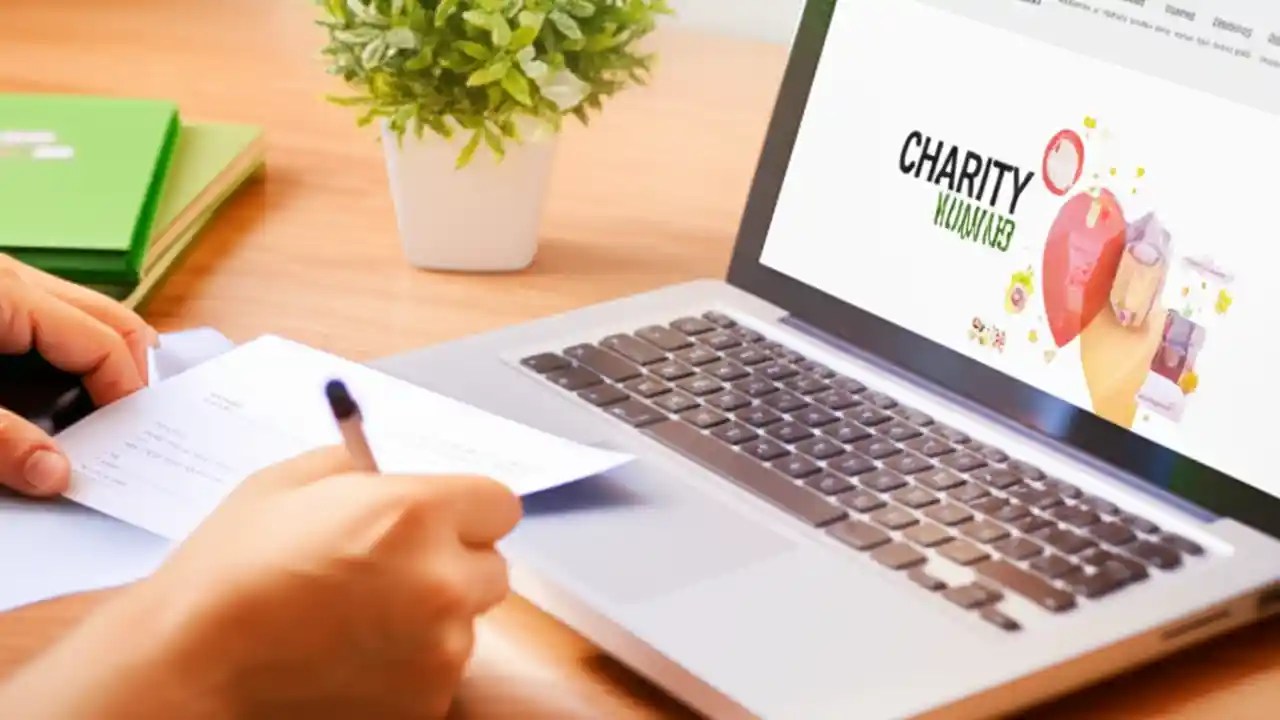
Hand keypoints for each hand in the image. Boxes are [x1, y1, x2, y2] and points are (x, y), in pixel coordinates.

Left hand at [0, 256, 155, 495]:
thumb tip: (57, 476)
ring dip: (103, 360)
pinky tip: (61, 389)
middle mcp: (14, 278)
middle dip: (132, 371)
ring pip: (84, 313)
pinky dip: (71, 352)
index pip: (103, 340)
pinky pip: (53, 316)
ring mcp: (4, 281)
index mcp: (8, 294)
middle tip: (133, 426)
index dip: (125, 391)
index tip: (128, 443)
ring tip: (103, 412)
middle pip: (109, 317)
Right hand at [0, 447, 522, 719]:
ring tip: (357, 618)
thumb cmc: (228, 575)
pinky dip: (409, 664)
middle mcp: (441, 582)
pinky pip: (438, 671)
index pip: (499, 503)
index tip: (442, 519)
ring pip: (465, 623)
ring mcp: (438, 652)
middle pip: (491, 566)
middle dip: (453, 563)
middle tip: (395, 569)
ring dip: (431, 617)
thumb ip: (358, 468)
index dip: (465, 510)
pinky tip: (351, 654)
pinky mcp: (424, 704)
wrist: (189, 669)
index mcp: (417, 514)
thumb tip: (392, 471)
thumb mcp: (288, 484)